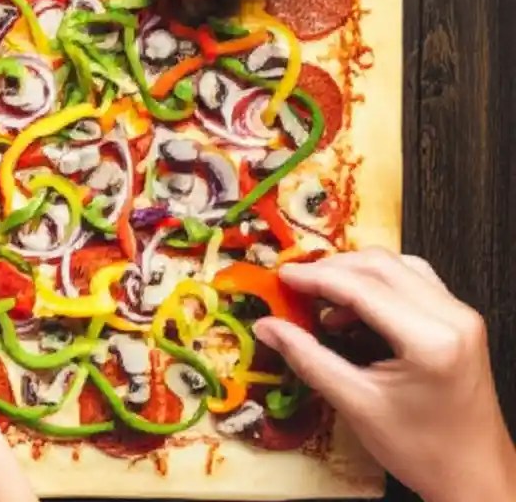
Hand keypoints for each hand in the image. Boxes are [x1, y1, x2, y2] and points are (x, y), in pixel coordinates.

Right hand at [255, 251, 515, 501]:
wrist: (473, 475)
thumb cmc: (422, 449)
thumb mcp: (356, 404)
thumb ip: (308, 359)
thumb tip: (267, 327)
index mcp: (431, 339)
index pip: (363, 287)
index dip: (316, 277)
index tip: (281, 276)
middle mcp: (453, 317)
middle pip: (382, 265)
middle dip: (333, 269)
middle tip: (295, 285)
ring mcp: (461, 316)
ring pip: (399, 267)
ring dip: (356, 273)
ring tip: (321, 298)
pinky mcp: (460, 322)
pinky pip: (414, 282)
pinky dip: (378, 285)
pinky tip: (352, 309)